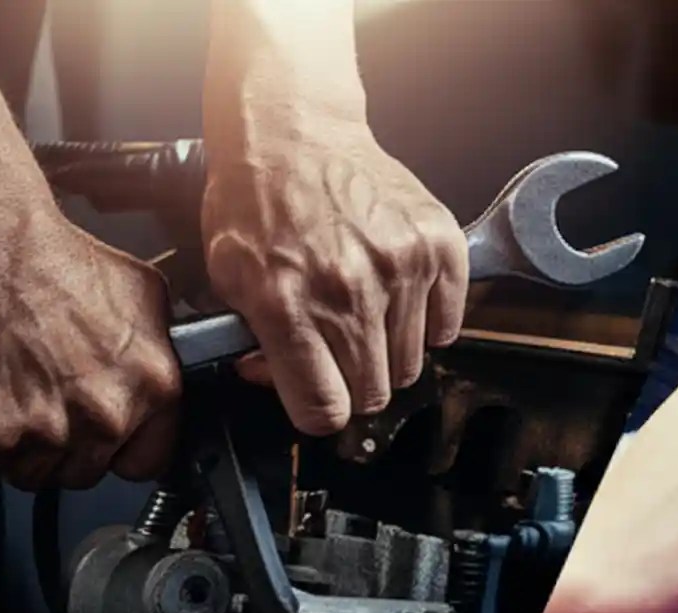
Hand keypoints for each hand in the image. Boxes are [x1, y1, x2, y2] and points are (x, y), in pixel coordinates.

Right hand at [0, 213, 180, 490]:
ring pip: (39, 473)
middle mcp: (105, 415)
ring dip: (33, 449)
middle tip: (61, 407)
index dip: (129, 450)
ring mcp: (47, 430)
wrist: (1, 254)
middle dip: (76, 447)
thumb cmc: (68, 267)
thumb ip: (166, 352)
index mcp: (154, 388)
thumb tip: (180, 368)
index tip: (116, 441)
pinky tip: (1, 399)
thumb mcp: (150, 301)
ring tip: (30, 401)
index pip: (150, 462)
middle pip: (89, 471)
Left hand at [200, 125, 469, 435]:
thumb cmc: (259, 198)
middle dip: (354, 382)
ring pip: (413, 365)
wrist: (296, 134)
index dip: (319, 412)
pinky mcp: (438, 247)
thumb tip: (280, 383)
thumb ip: (256, 342)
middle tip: (338, 350)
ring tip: (365, 311)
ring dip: (390, 351)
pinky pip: (449, 325)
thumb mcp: (228, 277)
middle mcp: (349, 290)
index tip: (319, 398)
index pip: (325, 410)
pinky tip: (398, 297)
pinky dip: (427, 322)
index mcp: (289, 304)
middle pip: (374, 394)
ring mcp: (401, 267)